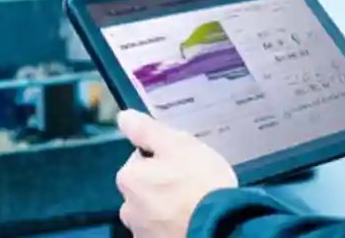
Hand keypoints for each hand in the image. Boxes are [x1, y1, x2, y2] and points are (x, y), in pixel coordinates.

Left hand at [115, 110, 237, 237]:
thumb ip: (146, 130)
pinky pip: (164, 232)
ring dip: (167, 209)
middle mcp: (127, 209)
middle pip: (145, 188)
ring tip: (196, 206)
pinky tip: (193, 222)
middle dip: (162, 186)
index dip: (163, 158)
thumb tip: (123, 117)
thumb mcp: (177, 145)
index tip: (184, 162)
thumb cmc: (200, 182)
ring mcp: (142, 234)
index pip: (141, 159)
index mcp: (129, 178)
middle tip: (192, 185)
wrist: (221, 229)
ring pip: (154, 213)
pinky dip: (174, 228)